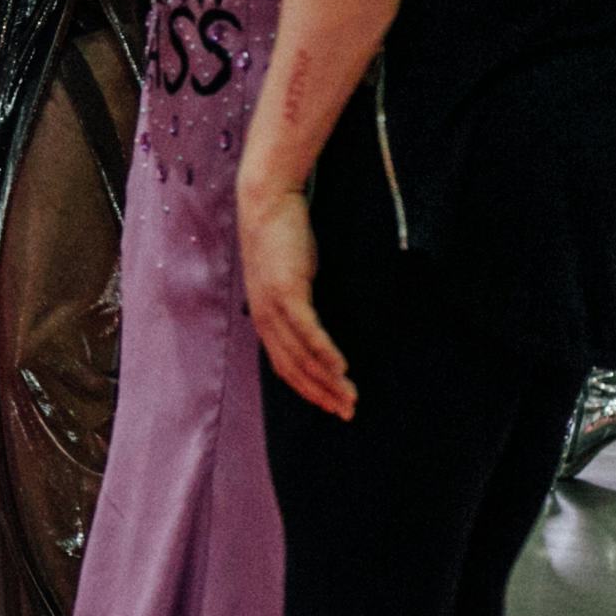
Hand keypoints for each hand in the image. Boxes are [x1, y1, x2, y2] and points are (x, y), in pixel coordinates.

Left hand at [240, 182, 352, 418]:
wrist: (268, 202)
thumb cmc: (284, 237)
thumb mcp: (290, 277)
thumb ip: (299, 303)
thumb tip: (317, 322)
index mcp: (264, 318)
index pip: (285, 366)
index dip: (308, 389)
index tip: (332, 406)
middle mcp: (264, 318)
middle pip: (293, 369)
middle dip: (321, 395)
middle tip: (348, 413)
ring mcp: (273, 307)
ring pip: (301, 356)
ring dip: (328, 380)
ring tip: (351, 398)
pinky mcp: (288, 291)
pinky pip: (308, 331)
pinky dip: (325, 352)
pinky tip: (343, 368)